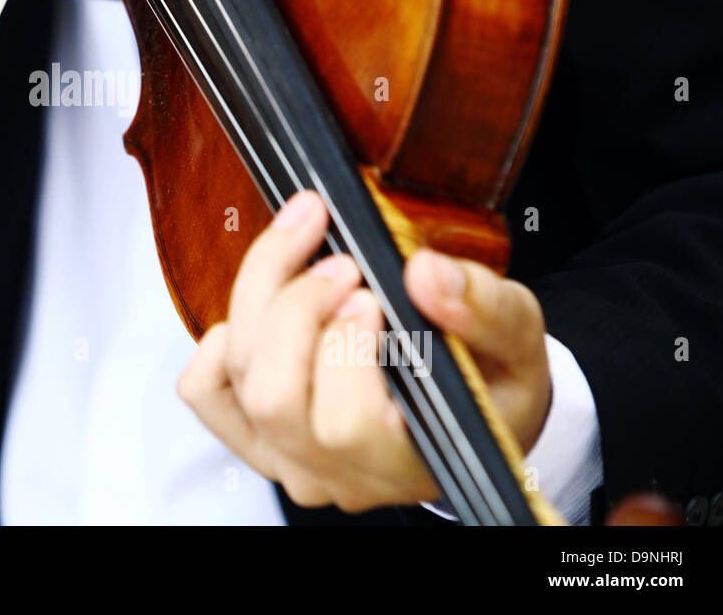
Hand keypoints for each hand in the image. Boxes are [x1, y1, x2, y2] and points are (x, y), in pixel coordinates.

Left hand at [177, 190, 551, 512]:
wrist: (467, 406)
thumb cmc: (488, 376)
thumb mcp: (517, 337)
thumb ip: (485, 309)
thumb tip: (426, 275)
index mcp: (408, 462)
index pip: (345, 423)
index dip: (343, 348)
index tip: (370, 290)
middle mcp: (338, 472)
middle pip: (275, 395)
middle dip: (297, 308)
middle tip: (342, 262)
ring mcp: (289, 457)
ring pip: (237, 380)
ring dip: (260, 299)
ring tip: (307, 249)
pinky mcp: (255, 433)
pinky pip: (205, 390)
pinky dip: (220, 340)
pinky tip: (265, 307)